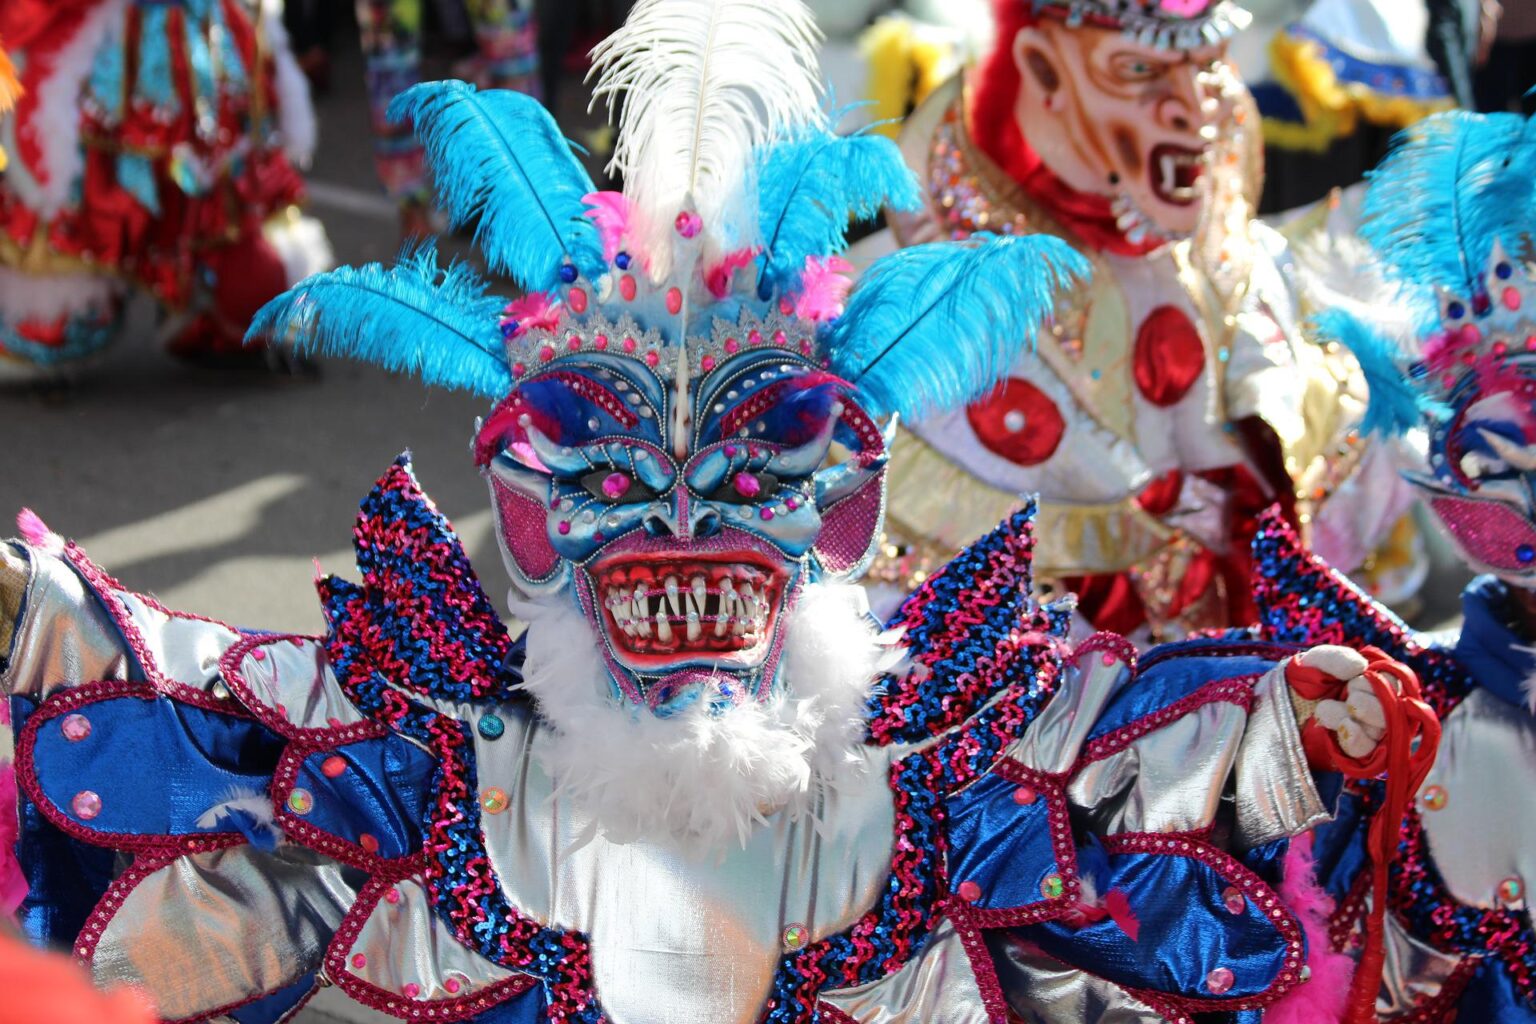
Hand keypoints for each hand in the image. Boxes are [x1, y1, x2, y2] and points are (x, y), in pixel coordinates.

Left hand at [1287, 645, 1389, 760]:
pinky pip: (1366, 749)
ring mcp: (1366, 730)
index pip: (1393, 682)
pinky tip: (1344, 727)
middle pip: (1392, 710)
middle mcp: (1375, 706)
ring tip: (1325, 709)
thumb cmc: (1302, 680)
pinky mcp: (1354, 749)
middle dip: (1372, 704)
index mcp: (1372, 681)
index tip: (1353, 681)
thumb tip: (1361, 666)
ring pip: (1380, 730)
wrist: (1279, 706)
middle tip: (1349, 697)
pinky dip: (1357, 738)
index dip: (1378, 684)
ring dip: (1360, 719)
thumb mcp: (1314, 662)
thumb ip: (1336, 658)